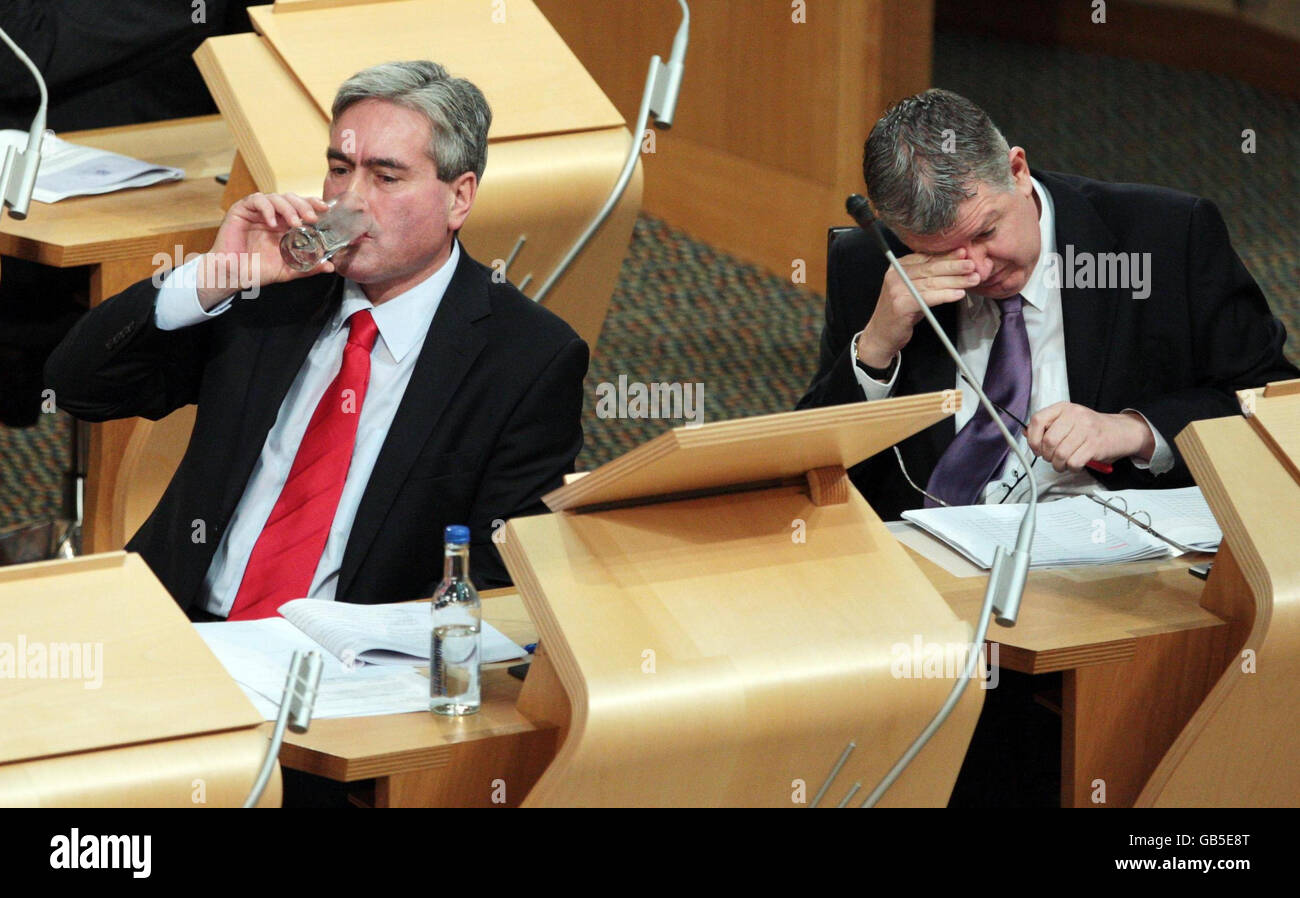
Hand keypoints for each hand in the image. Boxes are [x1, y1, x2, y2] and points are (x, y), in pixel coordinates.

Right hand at [195, 192, 332, 307]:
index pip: (301, 207)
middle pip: (290, 199)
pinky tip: (272, 222)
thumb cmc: (258, 271)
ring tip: (295, 223)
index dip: (313, 204)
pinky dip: (267, 208)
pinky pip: (256, 200)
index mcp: (284, 225)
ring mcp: (257, 212)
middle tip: (311, 218)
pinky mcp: (241, 210)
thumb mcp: (288, 270)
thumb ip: (308, 267)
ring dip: (288, 208)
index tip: (325, 209)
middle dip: (303, 206)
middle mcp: (273, 215)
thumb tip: (330, 267)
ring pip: (275, 197)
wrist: (233, 276)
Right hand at [855, 248, 978, 367]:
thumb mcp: (912, 289)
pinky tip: (959, 294)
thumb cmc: (901, 312)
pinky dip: (946, 295)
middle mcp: (895, 275)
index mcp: (898, 266)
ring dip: (955, 280)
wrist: (881, 335)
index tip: (964, 252)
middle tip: (972, 265)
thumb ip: (927, 276)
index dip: (946, 254)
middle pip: (930, 268)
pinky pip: (929, 297)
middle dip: (954, 266)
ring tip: (972, 279)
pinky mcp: (901, 305)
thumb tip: (955, 263)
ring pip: (932, 282)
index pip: (926, 257)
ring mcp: (897, 289)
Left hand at [1026, 402, 1155, 471]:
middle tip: (1052, 458)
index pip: (1038, 420)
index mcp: (1063, 408)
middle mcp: (1075, 415)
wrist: (1120, 431)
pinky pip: (1074, 462)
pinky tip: (1074, 464)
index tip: (1036, 448)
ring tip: (1062, 463)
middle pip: (1049, 441)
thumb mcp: (1068, 420)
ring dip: (1058, 465)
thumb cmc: (1090, 428)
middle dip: (1046, 455)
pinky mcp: (1095, 445)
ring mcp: (1086, 429)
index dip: (1033, 438)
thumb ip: (1048, 426)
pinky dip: (1071, 468)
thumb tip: (1027, 435)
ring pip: (1060, 454)